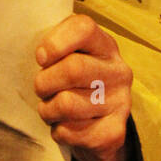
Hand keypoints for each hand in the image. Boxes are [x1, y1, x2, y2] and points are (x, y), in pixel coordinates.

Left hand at [34, 14, 131, 160]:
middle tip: (41, 89)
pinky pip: (72, 131)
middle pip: (73, 69)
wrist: (99, 125)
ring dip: (48, 110)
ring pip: (68, 104)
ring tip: (50, 109)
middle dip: (45, 82)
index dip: (55, 42)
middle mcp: (118, 71)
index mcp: (104, 45)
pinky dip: (58, 131)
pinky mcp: (114, 132)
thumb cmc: (74, 82)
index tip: (40, 57)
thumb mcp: (68, 54)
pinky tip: (64, 125)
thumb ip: (55, 44)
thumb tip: (42, 55)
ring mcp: (120, 102)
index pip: (84, 28)